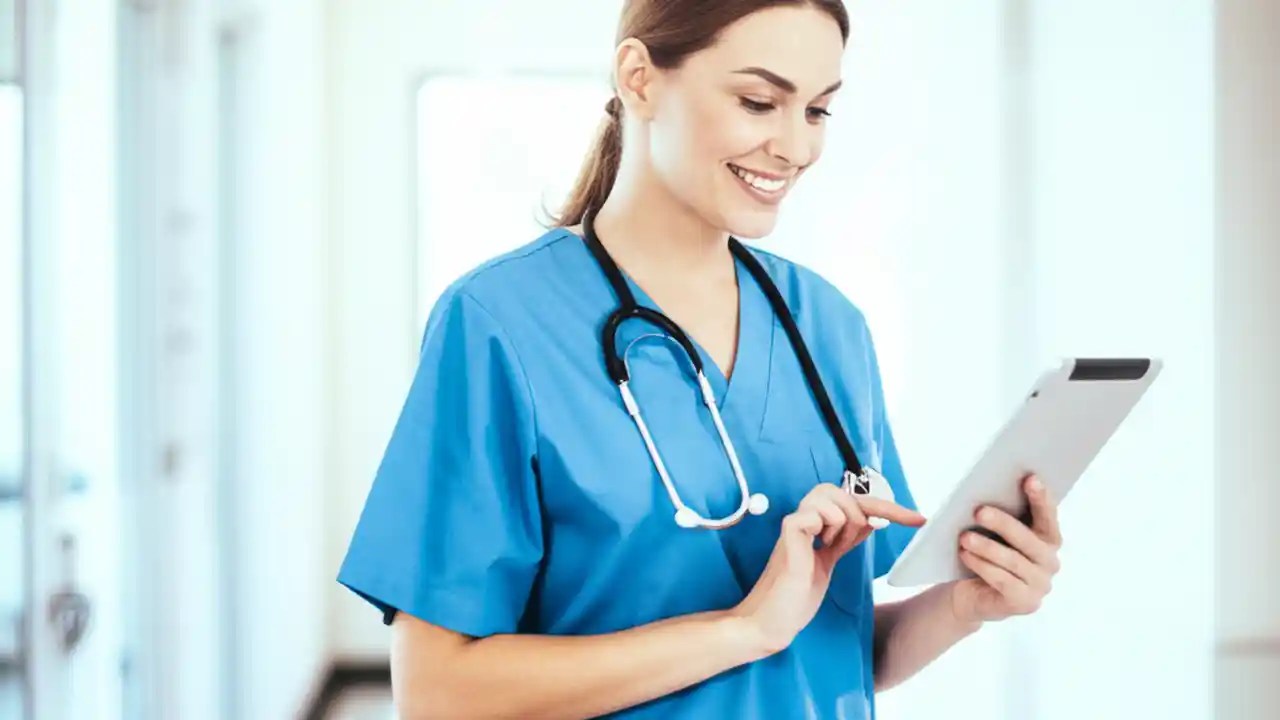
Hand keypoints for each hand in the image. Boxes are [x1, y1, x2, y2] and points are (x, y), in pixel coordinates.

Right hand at [732, 483, 925, 654]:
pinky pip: (813, 512)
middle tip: (848, 543)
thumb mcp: (830, 562)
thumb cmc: (796, 596)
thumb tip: (870, 520)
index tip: (919, 519)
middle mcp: (805, 519)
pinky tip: (819, 547)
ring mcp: (796, 524)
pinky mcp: (789, 533)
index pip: (856, 503)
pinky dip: (825, 525)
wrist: (772, 620)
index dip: (889, 508)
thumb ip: (845, 539)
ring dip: (841, 519)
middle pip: (839, 490)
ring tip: (831, 545)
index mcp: (816, 525)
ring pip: (828, 494)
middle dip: (858, 512)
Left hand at [949, 474, 1062, 625]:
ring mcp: (1040, 585)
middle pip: (1029, 539)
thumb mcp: (993, 533)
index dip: (1041, 498)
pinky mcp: (1025, 603)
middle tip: (979, 510)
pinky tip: (965, 555)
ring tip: (964, 537)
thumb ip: (999, 514)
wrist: (972, 592)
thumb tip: (985, 492)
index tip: (1030, 478)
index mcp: (1048, 539)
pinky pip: (1002, 580)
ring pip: (1013, 561)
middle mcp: (1050, 562)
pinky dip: (981, 565)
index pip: (1048, 516)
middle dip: (1003, 523)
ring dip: (986, 547)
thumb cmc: (986, 554)